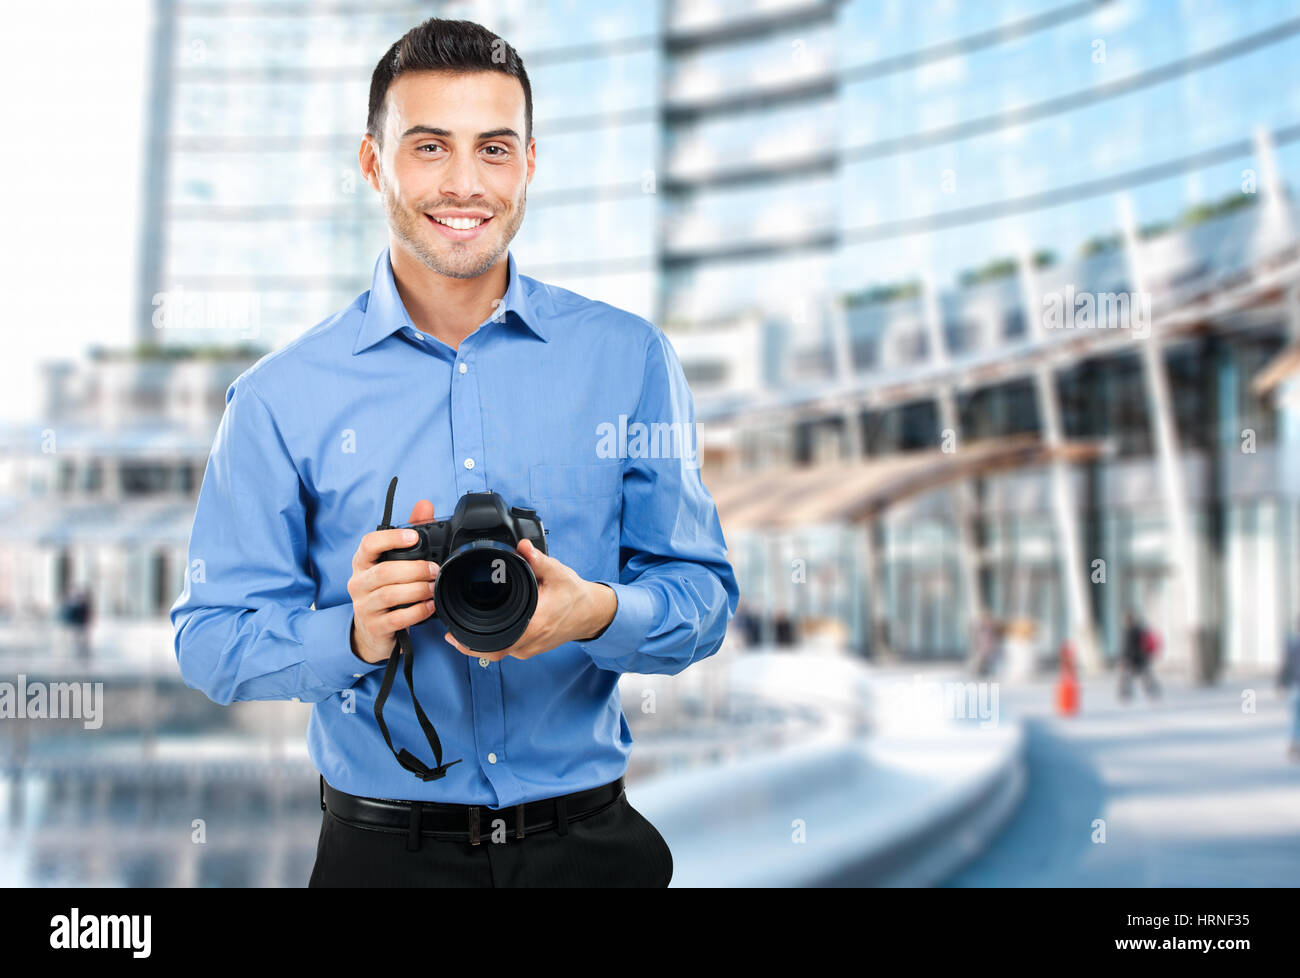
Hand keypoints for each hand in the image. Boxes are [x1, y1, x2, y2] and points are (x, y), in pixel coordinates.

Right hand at [348, 499, 440, 663]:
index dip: (391, 539)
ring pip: (390, 594)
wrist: (372, 630)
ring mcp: (364, 606)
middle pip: (385, 572)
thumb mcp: (393, 562)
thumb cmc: (384, 589)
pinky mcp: (374, 626)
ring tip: (433, 587)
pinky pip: (397, 618)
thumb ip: (408, 533)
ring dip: (418, 590)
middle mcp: (358, 582)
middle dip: (415, 570)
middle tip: (434, 570)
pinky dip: (417, 611)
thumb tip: (424, 505)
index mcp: (362, 562)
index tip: (414, 537)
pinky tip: (430, 606)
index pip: (368, 544)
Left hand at [443, 538, 616, 661]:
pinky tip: (484, 632)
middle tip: (450, 634)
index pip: (498, 642)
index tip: (454, 636)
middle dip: (470, 645)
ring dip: (481, 645)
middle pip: (493, 652)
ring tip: (462, 632)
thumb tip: (521, 546)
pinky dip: (494, 643)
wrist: (591, 612)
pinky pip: (508, 649)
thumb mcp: (557, 572)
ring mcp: (531, 647)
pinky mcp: (532, 647)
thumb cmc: (575, 595)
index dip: (473, 643)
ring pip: (499, 652)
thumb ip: (537, 559)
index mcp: (535, 624)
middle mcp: (531, 641)